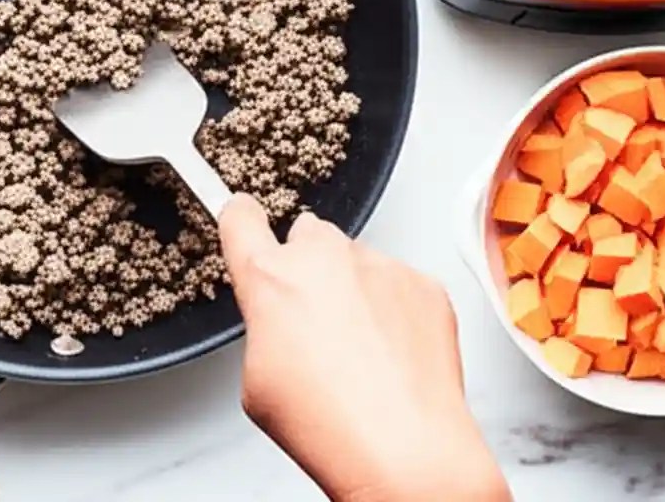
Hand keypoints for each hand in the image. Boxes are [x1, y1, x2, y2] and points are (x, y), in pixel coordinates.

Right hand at [220, 195, 511, 501]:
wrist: (405, 446)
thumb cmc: (329, 423)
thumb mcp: (257, 382)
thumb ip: (266, 328)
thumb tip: (283, 324)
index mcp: (270, 278)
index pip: (241, 218)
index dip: (241, 220)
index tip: (244, 218)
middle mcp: (324, 258)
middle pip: (307, 236)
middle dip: (308, 267)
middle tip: (316, 321)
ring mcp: (379, 266)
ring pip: (357, 261)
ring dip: (355, 290)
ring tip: (362, 352)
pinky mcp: (423, 282)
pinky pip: (401, 283)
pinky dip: (397, 310)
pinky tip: (394, 355)